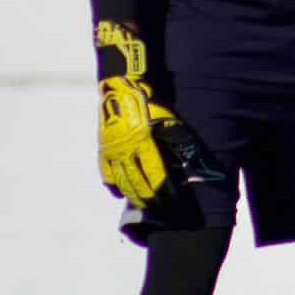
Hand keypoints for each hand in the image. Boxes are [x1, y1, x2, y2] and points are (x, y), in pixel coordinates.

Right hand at [95, 22, 219, 206]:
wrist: (120, 85)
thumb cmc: (149, 101)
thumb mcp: (167, 118)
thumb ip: (178, 139)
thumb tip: (192, 159)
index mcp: (143, 143)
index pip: (156, 177)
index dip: (165, 192)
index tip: (173, 202)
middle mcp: (125, 151)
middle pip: (138, 185)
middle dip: (151, 200)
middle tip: (161, 209)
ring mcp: (111, 151)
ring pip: (122, 182)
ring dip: (133, 196)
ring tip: (144, 206)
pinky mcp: (102, 148)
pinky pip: (106, 173)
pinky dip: (113, 185)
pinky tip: (119, 193)